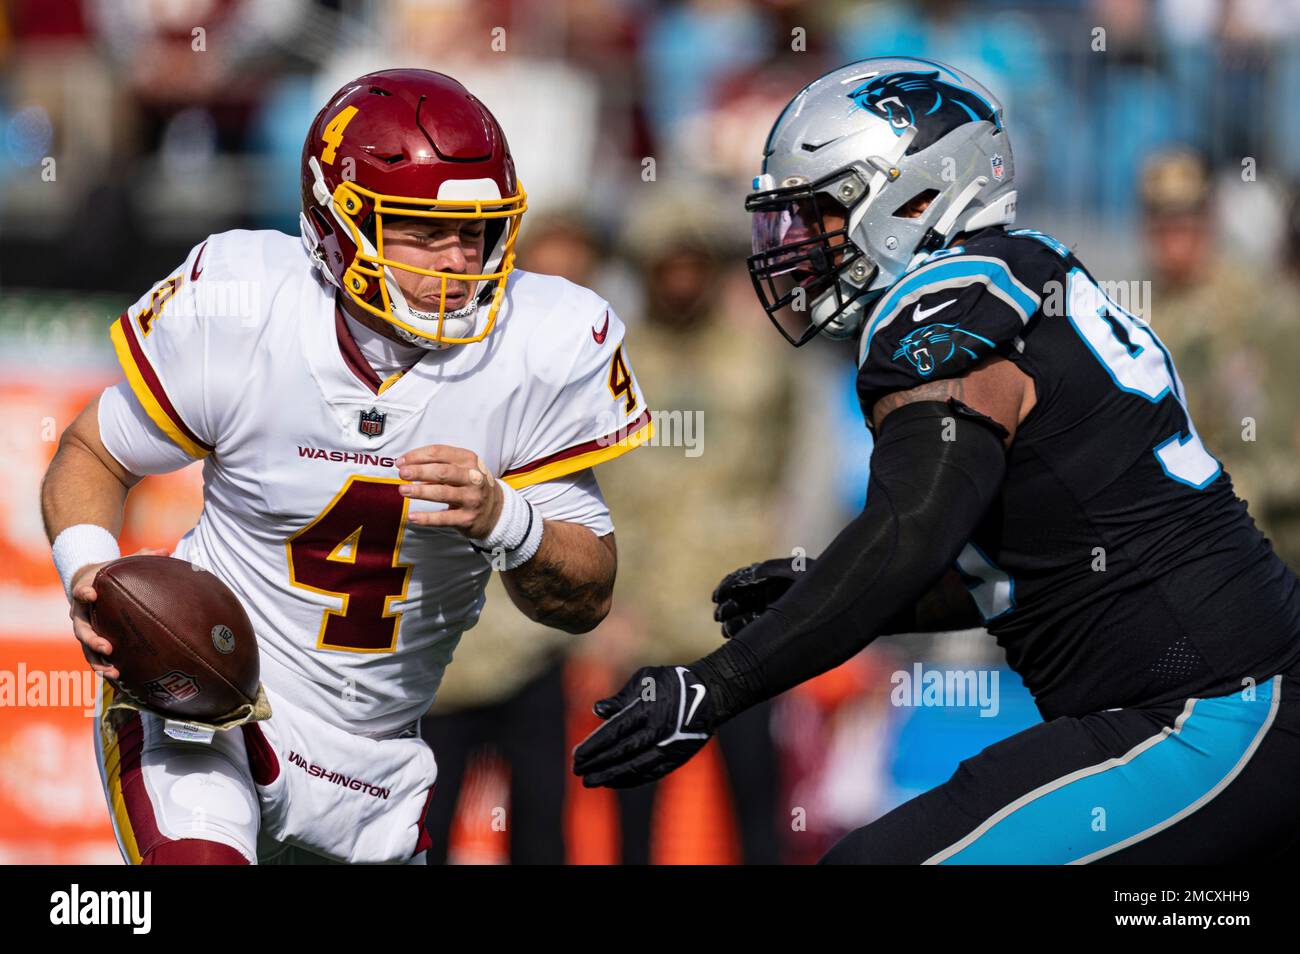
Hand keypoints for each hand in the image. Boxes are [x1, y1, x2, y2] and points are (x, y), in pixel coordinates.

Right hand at [70, 546, 169, 679]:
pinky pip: (96, 658)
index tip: (91, 594)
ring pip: (86, 650)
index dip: (84, 593)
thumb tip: (166, 550)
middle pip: (81, 629)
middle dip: (92, 639)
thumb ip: (142, 556)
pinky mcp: (92, 642)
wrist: (88, 586)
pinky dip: (104, 667)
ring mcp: (85, 630)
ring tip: (113, 671)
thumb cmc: (110, 574)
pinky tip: (120, 677)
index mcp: (86, 592)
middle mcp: (80, 614)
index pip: (81, 591)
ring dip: (98, 662)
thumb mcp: (122, 563)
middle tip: (107, 646)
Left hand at [395, 445, 501, 538]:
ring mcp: (471, 499)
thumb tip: (409, 468)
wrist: (495, 510)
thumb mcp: (462, 469)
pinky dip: (426, 518)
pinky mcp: (467, 518)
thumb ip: (439, 466)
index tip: (401, 461)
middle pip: (442, 472)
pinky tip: (412, 516)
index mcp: (469, 460)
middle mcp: (473, 478)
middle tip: (402, 473)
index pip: (440, 453)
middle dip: (419, 471)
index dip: (418, 456)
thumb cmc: (471, 485)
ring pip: (443, 493)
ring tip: (403, 490)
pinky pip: (444, 518)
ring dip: (420, 491)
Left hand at [572, 665, 715, 788]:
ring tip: (591, 782)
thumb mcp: (647, 679)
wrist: (711, 694)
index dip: (594, 745)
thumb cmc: (673, 682)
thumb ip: (621, 697)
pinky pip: (650, 773)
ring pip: (635, 767)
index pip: (615, 731)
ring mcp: (669, 746)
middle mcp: (659, 731)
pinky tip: (614, 781)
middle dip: (597, 763)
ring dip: (610, 776)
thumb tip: (597, 710)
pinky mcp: (677, 757)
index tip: (576, 755)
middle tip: (577, 771)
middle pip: (621, 752)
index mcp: (649, 709)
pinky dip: (631, 779)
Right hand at [712, 555, 816, 637]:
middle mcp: (765, 596)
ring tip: (727, 629)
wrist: (841, 602)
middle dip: (726, 609)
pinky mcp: (775, 628)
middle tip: (719, 615)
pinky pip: (753, 631)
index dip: (726, 589)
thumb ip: (775, 568)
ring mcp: (769, 613)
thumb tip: (752, 573)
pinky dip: (742, 634)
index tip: (717, 597)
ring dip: (731, 623)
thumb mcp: (798, 570)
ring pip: (743, 618)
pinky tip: (736, 636)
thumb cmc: (822, 582)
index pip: (740, 583)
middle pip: (738, 602)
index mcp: (768, 580)